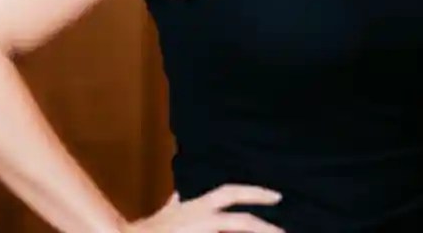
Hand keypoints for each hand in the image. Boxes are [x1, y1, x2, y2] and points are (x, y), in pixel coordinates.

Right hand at [125, 184, 283, 232]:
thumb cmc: (145, 231)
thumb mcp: (163, 214)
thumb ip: (172, 206)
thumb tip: (176, 197)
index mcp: (197, 206)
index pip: (231, 194)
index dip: (256, 193)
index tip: (277, 197)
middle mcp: (200, 216)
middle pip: (241, 221)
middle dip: (265, 227)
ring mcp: (199, 231)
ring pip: (237, 229)